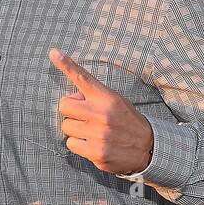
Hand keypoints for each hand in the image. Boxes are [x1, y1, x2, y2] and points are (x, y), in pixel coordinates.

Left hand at [50, 48, 153, 175]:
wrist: (150, 148)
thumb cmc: (127, 122)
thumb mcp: (117, 102)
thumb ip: (95, 97)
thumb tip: (72, 98)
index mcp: (107, 97)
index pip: (83, 78)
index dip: (66, 65)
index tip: (54, 53)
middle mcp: (101, 113)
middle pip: (64, 105)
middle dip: (71, 111)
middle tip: (85, 117)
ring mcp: (98, 133)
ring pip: (65, 126)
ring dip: (75, 130)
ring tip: (93, 132)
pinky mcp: (96, 152)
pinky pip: (70, 143)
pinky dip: (79, 145)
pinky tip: (93, 144)